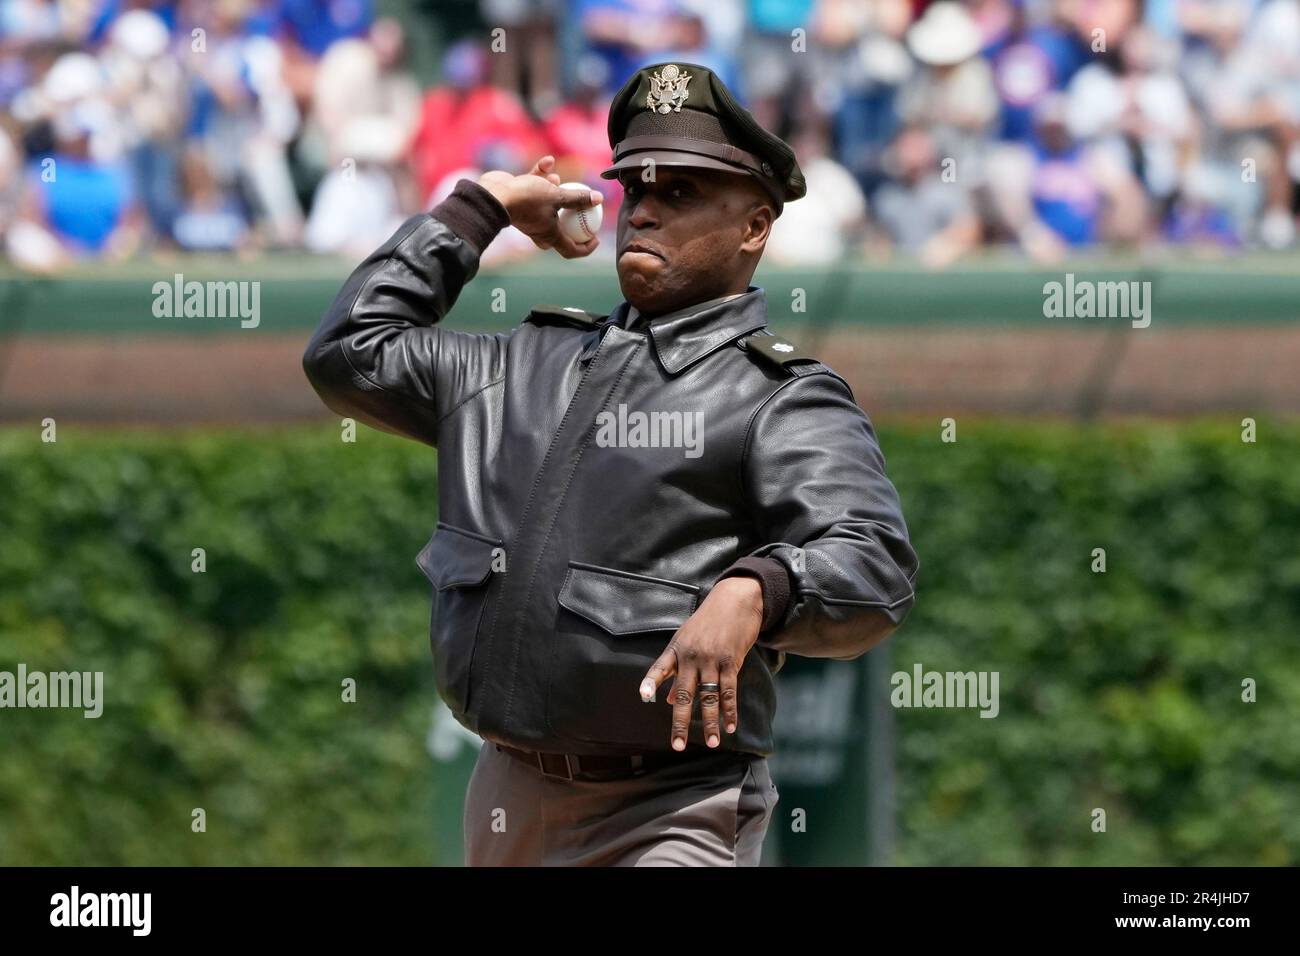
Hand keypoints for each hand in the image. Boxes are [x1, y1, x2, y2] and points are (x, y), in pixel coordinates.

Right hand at [477, 156, 602, 258]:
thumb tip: (598, 198)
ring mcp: (528, 216)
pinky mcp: (519, 201)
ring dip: (555, 191)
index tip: (596, 238)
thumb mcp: (555, 196)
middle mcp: (539, 229)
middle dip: (571, 216)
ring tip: (557, 178)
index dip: (586, 247)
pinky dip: (540, 177)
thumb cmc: (524, 199)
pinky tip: (547, 162)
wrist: (492, 194)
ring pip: (547, 206)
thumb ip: (577, 198)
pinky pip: (534, 191)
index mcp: (549, 235)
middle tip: (581, 207)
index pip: (571, 250)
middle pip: (560, 228)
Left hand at [639, 576, 763, 750]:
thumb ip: (676, 670)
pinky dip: (730, 710)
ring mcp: (712, 659)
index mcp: (676, 650)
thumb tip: (668, 700)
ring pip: (709, 696)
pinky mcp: (731, 661)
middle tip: (677, 745)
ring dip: (710, 722)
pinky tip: (730, 727)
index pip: (659, 668)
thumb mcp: (686, 640)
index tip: (643, 697)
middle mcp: (691, 656)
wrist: (735, 600)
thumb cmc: (708, 622)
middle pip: (684, 693)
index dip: (651, 682)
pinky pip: (729, 690)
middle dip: (681, 722)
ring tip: (711, 743)